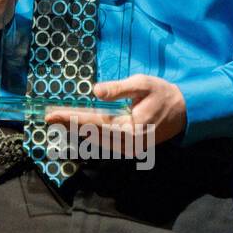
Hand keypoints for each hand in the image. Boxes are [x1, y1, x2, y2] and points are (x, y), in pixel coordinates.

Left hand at [43, 75, 187, 151]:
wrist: (185, 111)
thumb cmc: (163, 94)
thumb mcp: (142, 84)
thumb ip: (119, 88)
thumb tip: (96, 91)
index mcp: (131, 129)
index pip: (94, 124)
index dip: (71, 119)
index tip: (52, 115)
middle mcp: (128, 144)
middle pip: (91, 135)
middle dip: (69, 126)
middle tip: (48, 117)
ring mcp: (129, 148)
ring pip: (96, 141)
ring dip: (76, 131)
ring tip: (57, 121)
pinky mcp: (129, 147)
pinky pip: (104, 142)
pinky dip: (88, 135)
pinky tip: (74, 127)